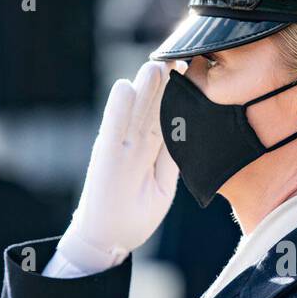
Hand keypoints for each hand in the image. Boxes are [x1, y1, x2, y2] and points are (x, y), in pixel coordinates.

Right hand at [55, 61, 180, 272]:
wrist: (103, 239)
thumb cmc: (132, 213)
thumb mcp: (162, 188)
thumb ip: (170, 162)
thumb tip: (187, 137)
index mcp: (148, 153)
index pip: (166, 120)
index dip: (179, 99)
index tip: (193, 72)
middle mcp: (132, 147)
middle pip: (152, 111)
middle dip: (165, 86)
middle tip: (180, 58)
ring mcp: (118, 151)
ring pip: (135, 115)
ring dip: (146, 89)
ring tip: (157, 64)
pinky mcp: (104, 158)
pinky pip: (112, 130)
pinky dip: (118, 109)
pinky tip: (124, 88)